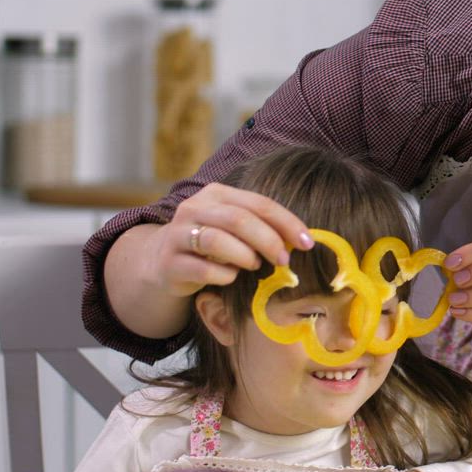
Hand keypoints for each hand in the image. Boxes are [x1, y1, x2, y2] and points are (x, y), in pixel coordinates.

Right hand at [150, 182, 314, 296]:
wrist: (163, 263)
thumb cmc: (213, 246)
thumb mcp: (234, 228)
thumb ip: (262, 226)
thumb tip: (303, 240)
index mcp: (216, 194)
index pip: (258, 203)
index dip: (286, 222)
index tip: (307, 242)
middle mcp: (194, 208)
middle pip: (238, 220)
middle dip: (268, 240)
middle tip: (283, 260)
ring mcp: (178, 235)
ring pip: (217, 241)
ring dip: (245, 256)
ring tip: (254, 266)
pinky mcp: (170, 263)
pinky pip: (203, 270)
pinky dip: (225, 275)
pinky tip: (231, 277)